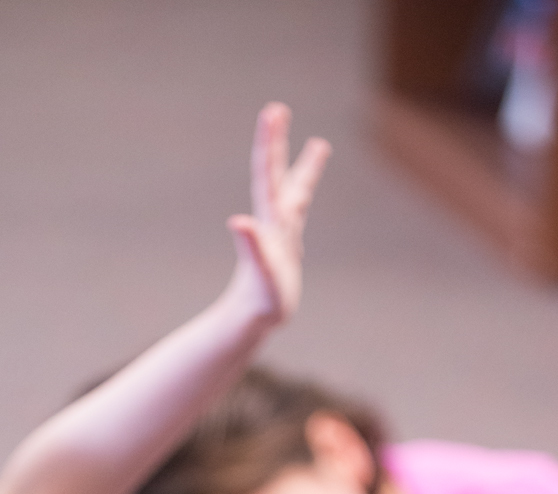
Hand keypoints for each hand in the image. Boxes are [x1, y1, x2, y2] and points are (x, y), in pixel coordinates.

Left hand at [224, 103, 329, 327]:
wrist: (251, 321)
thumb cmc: (258, 302)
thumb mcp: (260, 274)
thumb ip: (250, 247)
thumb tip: (237, 220)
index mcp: (269, 222)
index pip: (267, 174)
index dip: (270, 142)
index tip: (273, 110)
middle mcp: (274, 223)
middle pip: (277, 175)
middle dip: (279, 143)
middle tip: (278, 108)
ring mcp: (281, 235)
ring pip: (294, 193)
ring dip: (305, 168)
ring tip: (320, 144)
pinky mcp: (286, 249)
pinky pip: (297, 217)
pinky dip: (302, 201)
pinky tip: (301, 199)